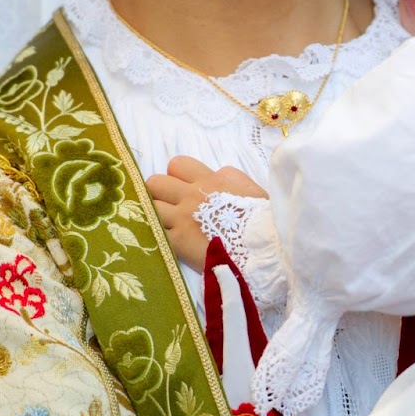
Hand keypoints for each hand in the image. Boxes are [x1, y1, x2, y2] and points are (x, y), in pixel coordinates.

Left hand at [147, 156, 266, 271]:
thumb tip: (217, 174)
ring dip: (155, 215)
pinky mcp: (177, 241)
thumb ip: (233, 179)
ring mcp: (182, 218)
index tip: (184, 190)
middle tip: (171, 209)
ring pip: (149, 206)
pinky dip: (156, 236)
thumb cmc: (264, 223)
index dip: (177, 177)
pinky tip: (165, 244)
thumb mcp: (253, 191)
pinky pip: (153, 231)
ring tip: (166, 227)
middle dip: (160, 194)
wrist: (265, 251)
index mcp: (211, 181)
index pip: (177, 164)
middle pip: (155, 182)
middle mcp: (191, 196)